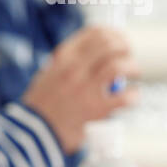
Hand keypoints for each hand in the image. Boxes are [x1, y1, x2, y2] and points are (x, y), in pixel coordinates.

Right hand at [21, 27, 139, 153]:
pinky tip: (132, 96)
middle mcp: (74, 70)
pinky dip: (133, 95)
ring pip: (119, 66)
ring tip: (133, 72)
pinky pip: (125, 97)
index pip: (94, 33)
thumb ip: (68, 62)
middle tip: (128, 55)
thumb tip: (95, 53)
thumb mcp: (48, 74)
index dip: (113, 33)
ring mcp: (85, 89)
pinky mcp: (95, 109)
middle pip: (110, 45)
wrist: (32, 133)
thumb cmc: (41, 105)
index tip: (119, 39)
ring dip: (131, 67)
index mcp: (62, 59)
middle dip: (125, 48)